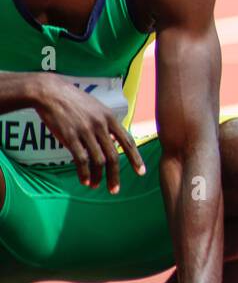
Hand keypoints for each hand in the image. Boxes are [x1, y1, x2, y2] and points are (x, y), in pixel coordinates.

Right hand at [29, 73, 145, 192]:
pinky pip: (81, 159)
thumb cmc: (74, 101)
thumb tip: (115, 141)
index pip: (128, 142)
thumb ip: (107, 124)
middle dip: (115, 175)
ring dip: (99, 176)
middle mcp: (101, 126)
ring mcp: (86, 131)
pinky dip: (84, 173)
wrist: (51, 92)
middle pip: (113, 156)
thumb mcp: (97, 108)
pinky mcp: (70, 136)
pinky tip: (85, 181)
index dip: (135, 159)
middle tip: (115, 189)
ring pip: (98, 160)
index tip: (141, 172)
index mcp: (110, 118)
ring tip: (97, 185)